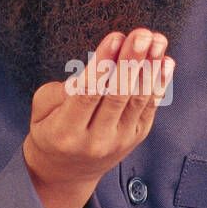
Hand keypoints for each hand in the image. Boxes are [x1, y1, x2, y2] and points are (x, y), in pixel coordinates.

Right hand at [23, 27, 173, 190]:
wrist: (66, 172)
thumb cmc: (51, 130)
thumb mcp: (41, 110)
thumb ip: (61, 90)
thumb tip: (93, 70)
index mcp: (65, 132)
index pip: (87, 94)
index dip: (103, 64)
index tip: (115, 37)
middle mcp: (95, 141)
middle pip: (117, 96)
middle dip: (131, 61)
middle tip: (141, 34)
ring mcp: (119, 142)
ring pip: (138, 101)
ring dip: (150, 68)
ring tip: (157, 40)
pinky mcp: (135, 138)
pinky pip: (149, 109)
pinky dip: (159, 83)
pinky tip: (165, 62)